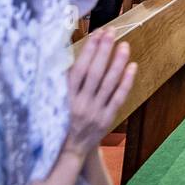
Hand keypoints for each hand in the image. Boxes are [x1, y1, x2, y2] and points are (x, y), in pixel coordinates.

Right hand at [62, 31, 136, 157]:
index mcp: (64, 98)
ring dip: (117, 62)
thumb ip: (61, 80)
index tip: (96, 33)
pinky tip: (132, 66)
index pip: (78, 69)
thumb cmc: (58, 122)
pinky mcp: (106, 119)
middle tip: (111, 32)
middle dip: (104, 50)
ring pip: (109, 83)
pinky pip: (118, 98)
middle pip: (95, 73)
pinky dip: (126, 81)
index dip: (89, 50)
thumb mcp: (53, 101)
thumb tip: (66, 53)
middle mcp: (80, 104)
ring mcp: (94, 112)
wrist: (66, 151)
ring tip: (124, 45)